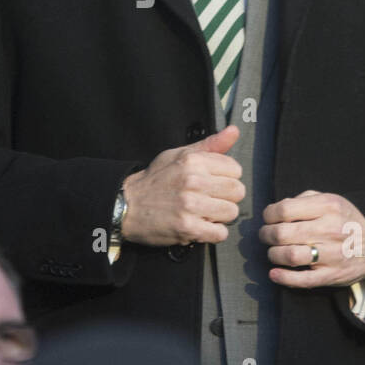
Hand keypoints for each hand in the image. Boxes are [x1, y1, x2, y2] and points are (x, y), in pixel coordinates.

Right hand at [120, 125, 244, 245]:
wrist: (127, 205)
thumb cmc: (156, 179)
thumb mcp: (178, 155)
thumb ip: (210, 145)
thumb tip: (234, 131)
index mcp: (193, 161)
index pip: (235, 169)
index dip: (227, 177)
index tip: (213, 183)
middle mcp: (193, 181)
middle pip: (237, 191)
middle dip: (227, 197)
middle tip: (210, 199)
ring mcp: (191, 205)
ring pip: (231, 212)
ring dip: (220, 216)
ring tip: (204, 213)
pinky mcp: (187, 228)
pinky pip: (220, 233)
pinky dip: (213, 233)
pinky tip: (201, 226)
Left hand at [259, 190, 364, 287]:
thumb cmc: (345, 219)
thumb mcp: (330, 200)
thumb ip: (303, 200)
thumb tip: (276, 209)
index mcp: (328, 207)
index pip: (284, 210)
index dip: (269, 214)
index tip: (267, 218)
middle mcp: (330, 229)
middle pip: (283, 234)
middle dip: (266, 235)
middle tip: (265, 235)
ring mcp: (332, 254)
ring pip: (290, 256)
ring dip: (273, 254)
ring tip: (273, 252)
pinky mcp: (332, 275)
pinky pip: (303, 280)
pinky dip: (284, 278)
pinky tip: (274, 274)